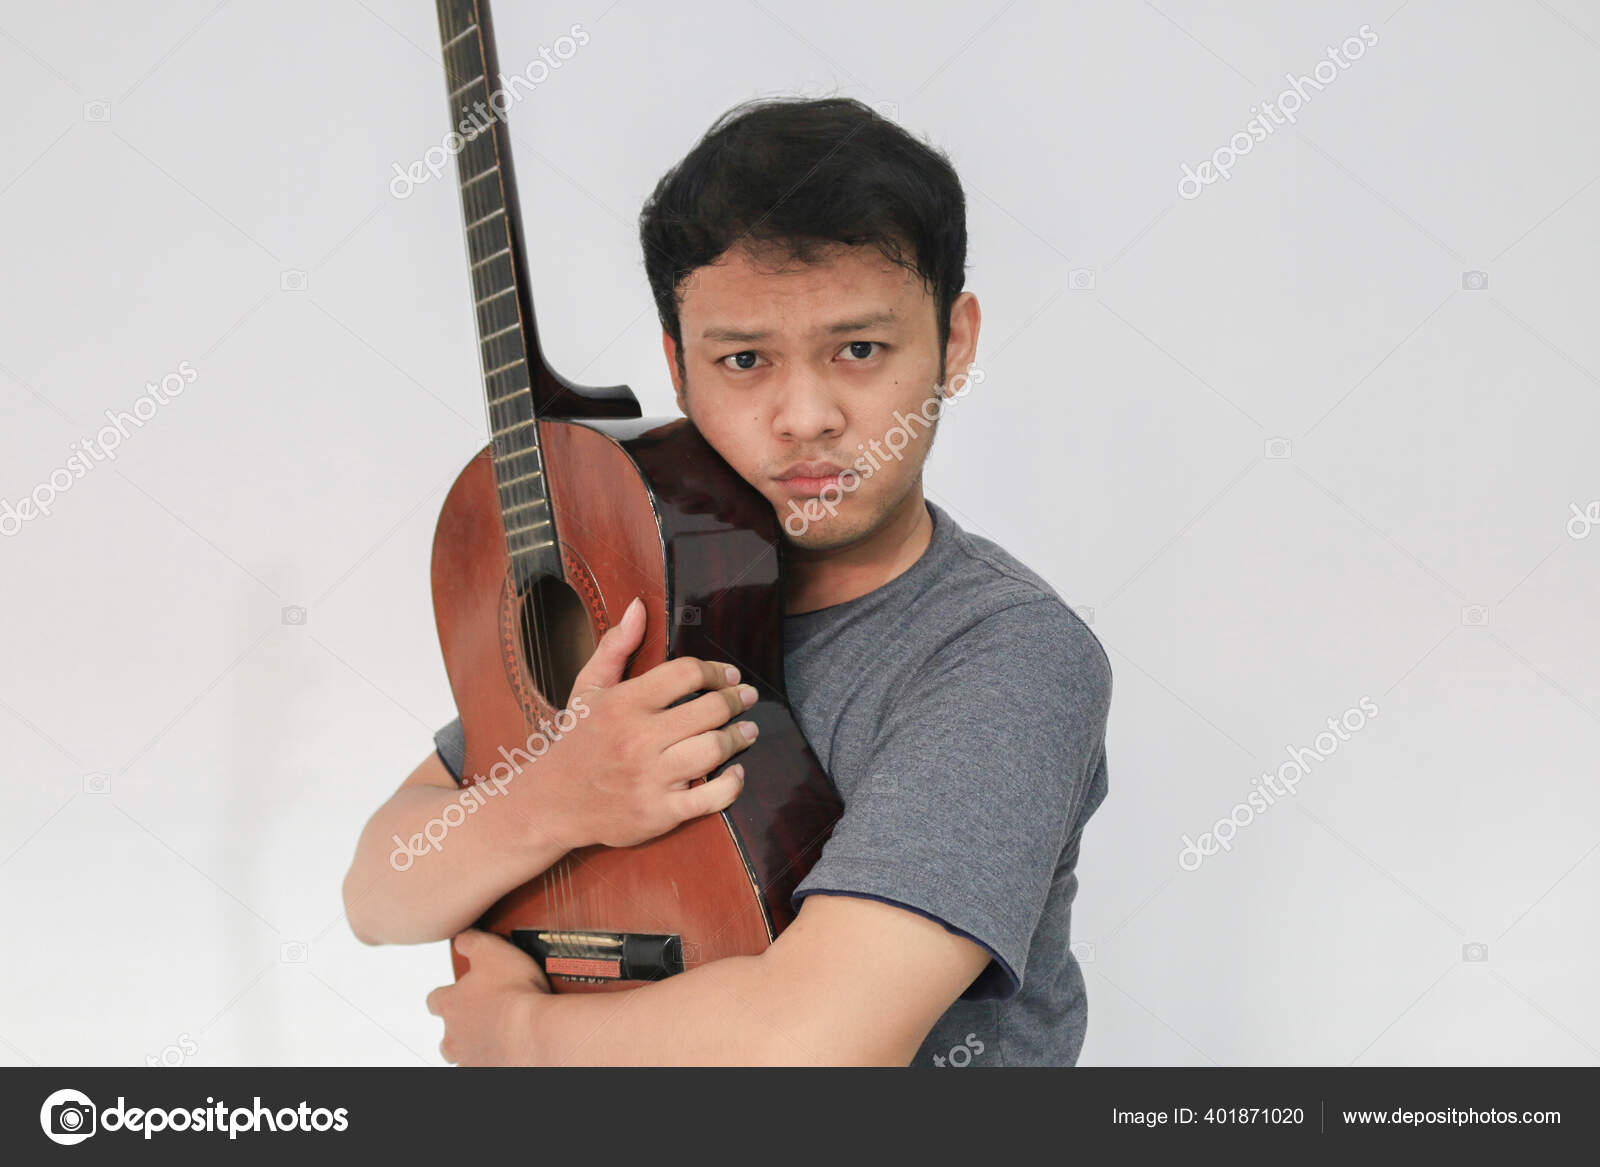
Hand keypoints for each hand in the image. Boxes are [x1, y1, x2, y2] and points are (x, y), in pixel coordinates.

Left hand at [425, 929, 548, 1065]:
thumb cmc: (512, 992)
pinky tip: (513, 1049)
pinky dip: (498, 1058)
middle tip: (482, 1017)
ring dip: (478, 1046)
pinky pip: (490, 1065)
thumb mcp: (490, 949)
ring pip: (465, 1056)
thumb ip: (471, 941)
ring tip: (499, 1035)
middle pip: (446, 1037)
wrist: (533, 1032)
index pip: (435, 1000)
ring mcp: (473, 1059)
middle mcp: (455, 1036)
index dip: (446, 994)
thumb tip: (462, 937)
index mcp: (451, 1005)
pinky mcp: (491, 1071)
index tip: (458, 990)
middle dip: (459, 1029)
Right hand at [535, 596, 760, 849]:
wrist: (552, 803)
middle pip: (710, 711)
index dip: (715, 672)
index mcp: (624, 703)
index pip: (686, 674)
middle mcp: (638, 739)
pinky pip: (711, 797)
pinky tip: (736, 772)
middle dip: (737, 701)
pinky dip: (732, 784)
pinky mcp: (660, 813)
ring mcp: (651, 778)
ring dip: (740, 738)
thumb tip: (639, 606)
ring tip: (747, 731)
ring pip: (714, 750)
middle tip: (747, 699)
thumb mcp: (588, 689)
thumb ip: (615, 646)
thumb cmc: (577, 741)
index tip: (728, 676)